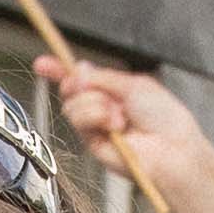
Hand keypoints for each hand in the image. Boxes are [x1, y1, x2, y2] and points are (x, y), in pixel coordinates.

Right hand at [34, 56, 213, 212]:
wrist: (170, 148)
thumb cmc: (163, 118)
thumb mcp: (134, 85)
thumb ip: (102, 78)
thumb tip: (78, 68)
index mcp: (114, 93)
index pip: (82, 80)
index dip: (60, 71)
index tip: (43, 63)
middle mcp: (102, 110)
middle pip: (70, 90)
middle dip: (75, 83)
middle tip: (87, 84)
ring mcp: (96, 127)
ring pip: (72, 104)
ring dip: (94, 104)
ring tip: (119, 116)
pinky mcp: (91, 143)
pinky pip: (79, 119)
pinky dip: (96, 115)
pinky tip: (116, 126)